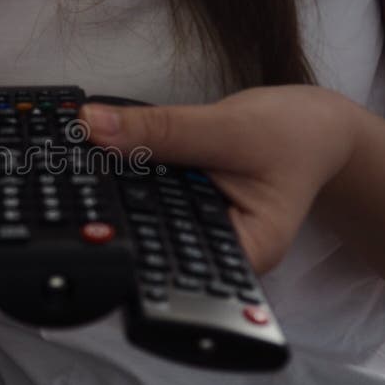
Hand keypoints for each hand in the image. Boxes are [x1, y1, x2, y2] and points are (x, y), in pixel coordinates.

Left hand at [80, 86, 358, 273]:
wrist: (313, 126)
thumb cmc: (292, 133)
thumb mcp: (228, 127)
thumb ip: (161, 130)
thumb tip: (90, 126)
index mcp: (244, 255)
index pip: (170, 258)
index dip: (126, 239)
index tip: (87, 215)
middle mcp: (218, 252)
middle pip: (153, 240)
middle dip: (114, 214)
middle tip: (71, 189)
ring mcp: (199, 231)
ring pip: (147, 217)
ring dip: (116, 193)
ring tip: (80, 171)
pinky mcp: (187, 207)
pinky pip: (152, 195)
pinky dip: (131, 176)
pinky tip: (104, 160)